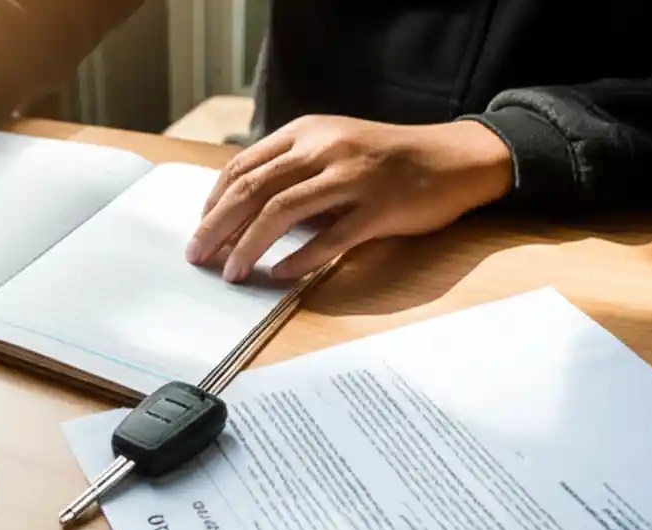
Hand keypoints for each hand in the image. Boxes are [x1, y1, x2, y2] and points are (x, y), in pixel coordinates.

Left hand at [187, 116, 512, 282]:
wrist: (454, 157)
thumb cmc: (387, 160)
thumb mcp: (333, 149)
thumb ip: (292, 172)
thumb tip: (243, 214)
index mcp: (306, 133)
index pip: (243, 167)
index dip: (214, 202)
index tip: (200, 230)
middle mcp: (324, 149)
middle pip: (253, 188)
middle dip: (217, 227)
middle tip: (197, 256)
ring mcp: (352, 177)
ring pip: (283, 210)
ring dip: (249, 245)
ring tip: (231, 273)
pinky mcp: (378, 207)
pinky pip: (330, 237)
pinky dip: (300, 257)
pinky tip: (279, 274)